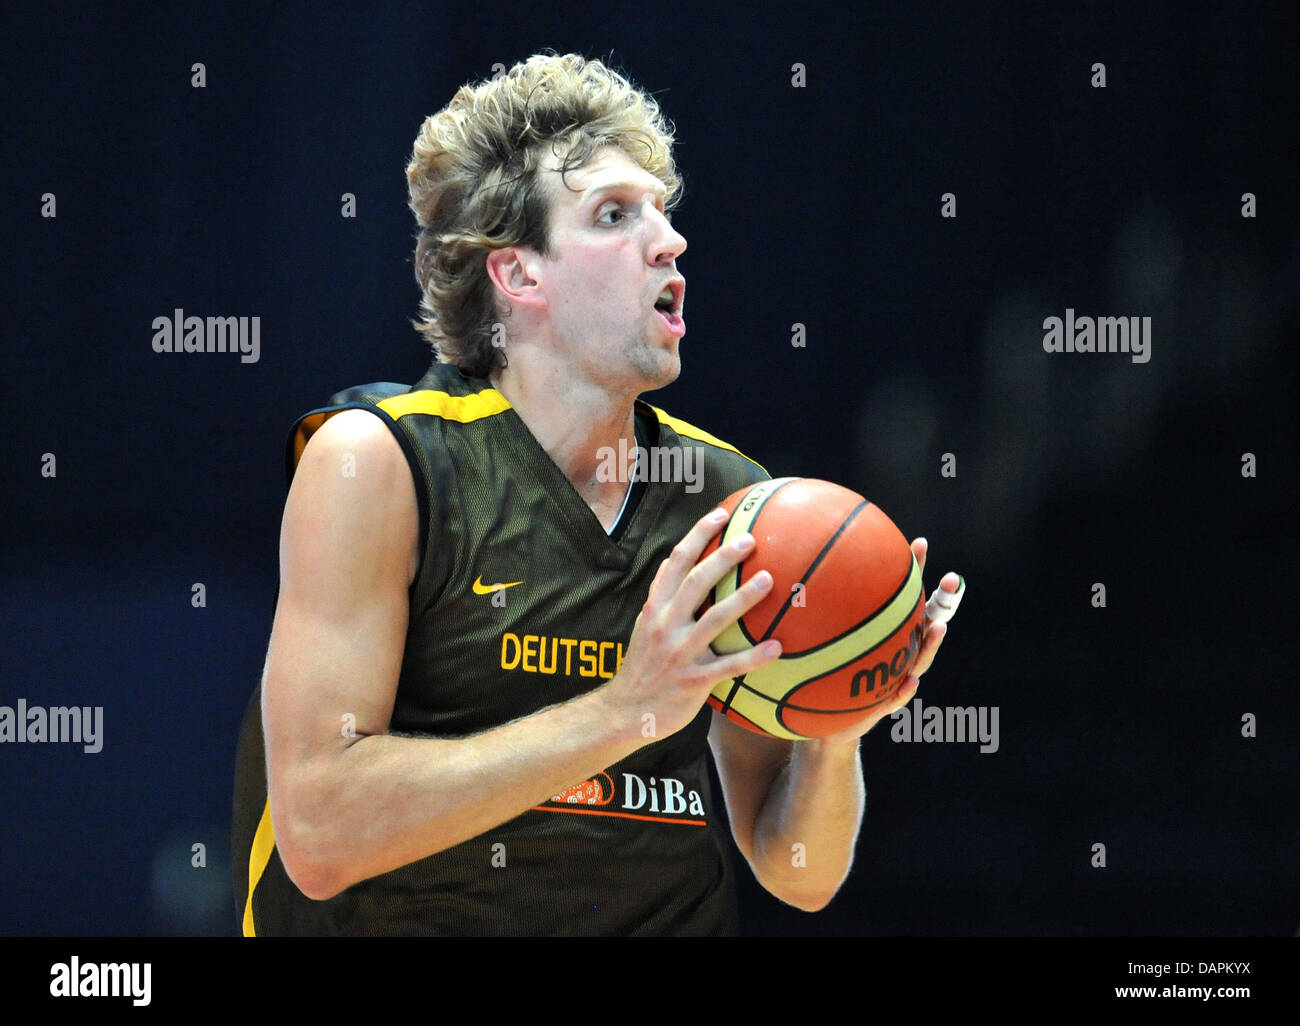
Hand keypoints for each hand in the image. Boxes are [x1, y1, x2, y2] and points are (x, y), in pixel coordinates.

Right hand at [607, 507, 783, 738]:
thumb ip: (662, 599)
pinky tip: (777, 648)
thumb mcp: (644, 626)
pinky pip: (728, 667)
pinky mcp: (692, 681)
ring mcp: (678, 653)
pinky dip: (753, 657)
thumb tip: (677, 567)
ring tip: (769, 581)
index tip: (721, 515)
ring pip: (714, 620)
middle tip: (750, 540)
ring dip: (742, 599)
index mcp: (654, 608)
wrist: (625, 712)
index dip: (697, 536)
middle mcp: (664, 625)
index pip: (675, 563)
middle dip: (723, 558)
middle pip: (695, 583)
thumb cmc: (642, 667)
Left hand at [813, 536, 961, 746]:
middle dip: (942, 601)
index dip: (916, 571)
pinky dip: (905, 691)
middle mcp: (899, 649)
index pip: (905, 595)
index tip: (920, 542)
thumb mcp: (815, 641)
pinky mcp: (887, 703)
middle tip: (951, 580)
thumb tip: (794, 567)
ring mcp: (897, 675)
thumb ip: (814, 613)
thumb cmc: (824, 673)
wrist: (825, 721)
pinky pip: (899, 696)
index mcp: (887, 630)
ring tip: (937, 628)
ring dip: (931, 643)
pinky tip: (909, 683)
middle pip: (927, 620)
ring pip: (921, 657)